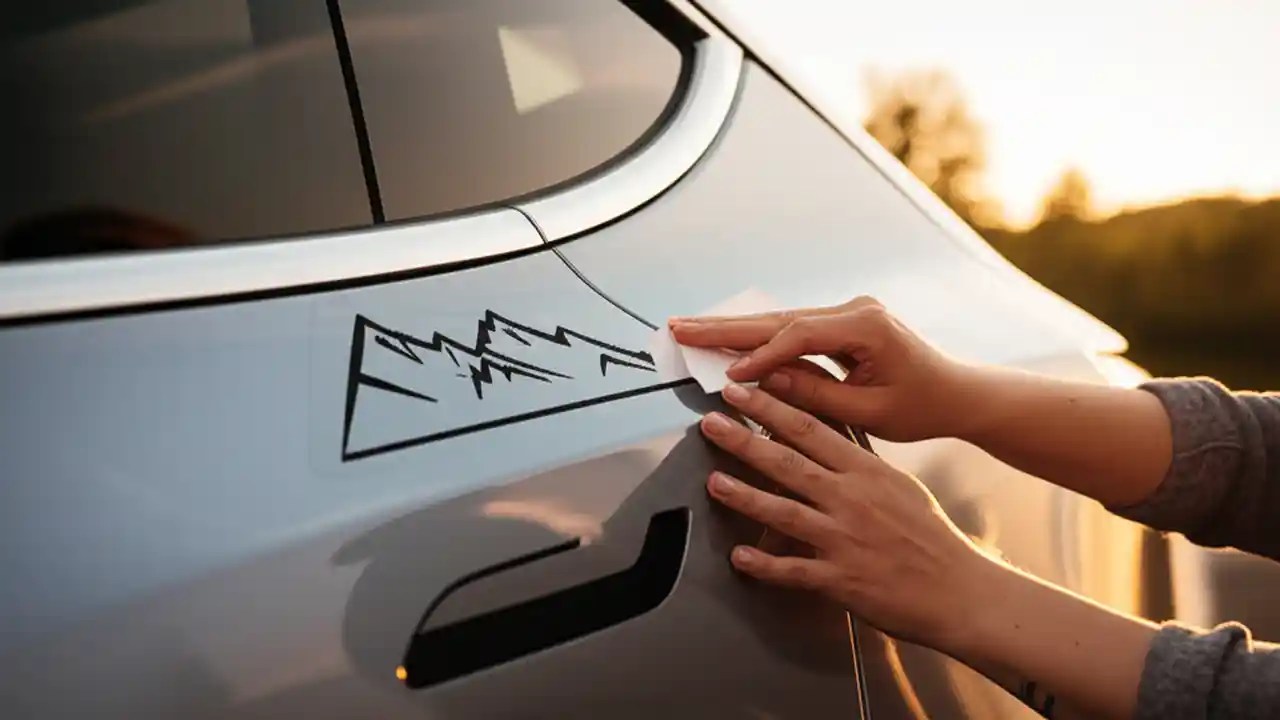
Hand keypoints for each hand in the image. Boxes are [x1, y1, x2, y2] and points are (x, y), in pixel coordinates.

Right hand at [671, 296, 974, 441]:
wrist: (956, 393)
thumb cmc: (922, 406)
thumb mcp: (870, 411)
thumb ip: (816, 395)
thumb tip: (763, 381)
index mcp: (867, 326)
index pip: (799, 337)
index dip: (757, 356)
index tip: (724, 376)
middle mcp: (855, 309)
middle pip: (779, 318)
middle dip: (725, 327)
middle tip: (679, 329)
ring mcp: (847, 313)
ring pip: (779, 321)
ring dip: (733, 329)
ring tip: (688, 331)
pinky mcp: (840, 324)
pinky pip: (791, 330)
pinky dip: (756, 337)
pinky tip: (723, 339)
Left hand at [700, 381, 987, 649]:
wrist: (960, 590)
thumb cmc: (931, 539)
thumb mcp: (899, 486)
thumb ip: (858, 465)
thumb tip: (826, 441)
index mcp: (866, 472)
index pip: (810, 430)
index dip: (770, 408)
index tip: (741, 393)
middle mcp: (852, 500)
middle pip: (788, 462)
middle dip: (744, 440)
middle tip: (712, 422)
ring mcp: (844, 539)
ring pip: (784, 511)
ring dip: (744, 495)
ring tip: (714, 482)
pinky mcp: (840, 579)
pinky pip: (793, 570)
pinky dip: (764, 564)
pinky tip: (740, 556)